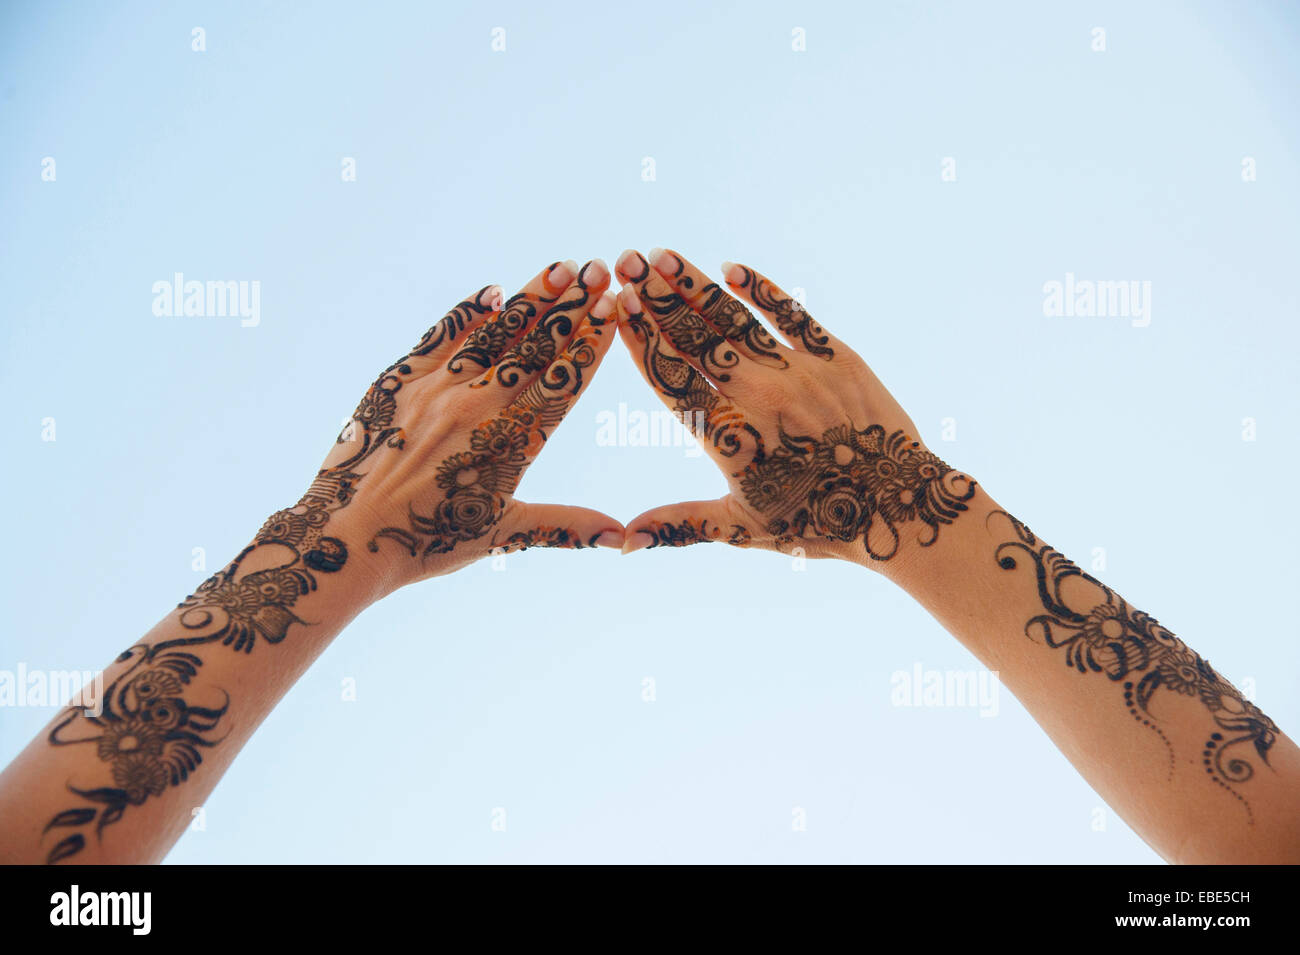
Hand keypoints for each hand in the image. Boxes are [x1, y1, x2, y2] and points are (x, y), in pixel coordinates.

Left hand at [257, 258, 623, 598]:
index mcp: (510, 444)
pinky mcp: (399, 381)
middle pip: (535, 348)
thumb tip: (623, 539)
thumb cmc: (428, 544)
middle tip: (599, 270)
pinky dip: (470, 312)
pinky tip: (493, 292)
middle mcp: (478, 408)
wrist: (348, 538)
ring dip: (530, 299)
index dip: (591, 345)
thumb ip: (565, 527)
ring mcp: (437, 389)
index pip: (561, 382)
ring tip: (560, 268)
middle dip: (571, 307)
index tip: (614, 309)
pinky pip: (441, 335)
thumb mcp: (503, 535)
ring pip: (495, 334)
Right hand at [613, 248, 975, 570]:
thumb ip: (679, 524)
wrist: (900, 507)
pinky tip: (732, 269)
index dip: (640, 342)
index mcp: (730, 437)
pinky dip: (761, 290)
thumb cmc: (817, 524)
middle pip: (695, 338)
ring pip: (734, 319)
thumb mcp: (743, 528)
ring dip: (695, 285)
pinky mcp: (837, 357)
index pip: (671, 379)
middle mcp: (759, 397)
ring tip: (662, 257)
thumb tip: (622, 542)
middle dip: (656, 298)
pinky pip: (792, 314)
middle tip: (626, 263)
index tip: (615, 308)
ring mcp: (799, 372)